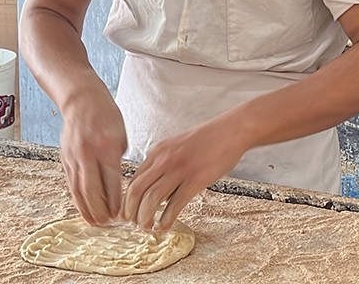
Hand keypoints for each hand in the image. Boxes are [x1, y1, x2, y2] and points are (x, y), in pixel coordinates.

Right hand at [58, 89, 126, 225]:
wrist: (81, 100)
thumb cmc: (107, 116)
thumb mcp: (121, 135)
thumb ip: (118, 159)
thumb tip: (118, 182)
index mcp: (106, 147)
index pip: (111, 181)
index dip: (116, 200)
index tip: (122, 214)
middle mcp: (87, 154)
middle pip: (92, 190)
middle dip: (100, 210)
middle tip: (108, 224)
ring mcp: (73, 157)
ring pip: (78, 189)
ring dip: (86, 209)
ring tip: (95, 222)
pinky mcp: (65, 159)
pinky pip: (71, 183)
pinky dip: (77, 198)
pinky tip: (83, 208)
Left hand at [121, 119, 246, 231]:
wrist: (231, 130)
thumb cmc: (209, 140)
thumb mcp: (177, 147)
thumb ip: (164, 167)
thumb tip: (158, 196)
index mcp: (157, 152)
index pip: (134, 180)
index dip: (126, 201)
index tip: (127, 213)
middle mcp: (164, 160)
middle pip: (136, 190)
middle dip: (131, 212)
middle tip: (133, 224)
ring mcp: (179, 169)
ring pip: (152, 199)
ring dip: (146, 217)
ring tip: (147, 227)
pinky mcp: (196, 179)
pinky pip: (175, 204)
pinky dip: (167, 219)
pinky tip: (165, 225)